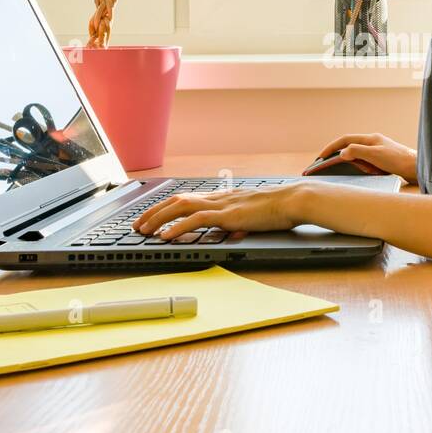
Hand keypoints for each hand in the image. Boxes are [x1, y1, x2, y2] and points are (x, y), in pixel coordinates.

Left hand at [131, 184, 309, 238]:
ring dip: (158, 218)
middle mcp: (217, 197)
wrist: (293, 200)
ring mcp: (221, 205)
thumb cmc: (278, 208)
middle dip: (154, 211)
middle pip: (177, 199)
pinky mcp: (226, 215)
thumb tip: (231, 233)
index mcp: (223, 197)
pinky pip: (195, 220)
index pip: (187, 198)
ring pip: (180, 207)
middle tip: (138, 224)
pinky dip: (177, 227)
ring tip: (144, 230)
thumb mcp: (252, 216)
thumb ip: (238, 223)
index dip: (167, 206)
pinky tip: (165, 235)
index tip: (153, 215)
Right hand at [314, 133, 416, 185]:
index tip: (321, 156)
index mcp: (370, 139)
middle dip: (339, 155)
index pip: (345, 140)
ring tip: (349, 170)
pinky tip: (364, 173)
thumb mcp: (375, 155)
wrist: (417, 168)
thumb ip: (357, 152)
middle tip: (327, 164)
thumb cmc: (398, 160)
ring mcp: (378, 151)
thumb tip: (342, 153)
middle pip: (350, 147)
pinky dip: (361, 168)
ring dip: (352, 163)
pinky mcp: (383, 161)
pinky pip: (366, 163)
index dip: (331, 147)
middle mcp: (373, 143)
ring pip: (358, 156)